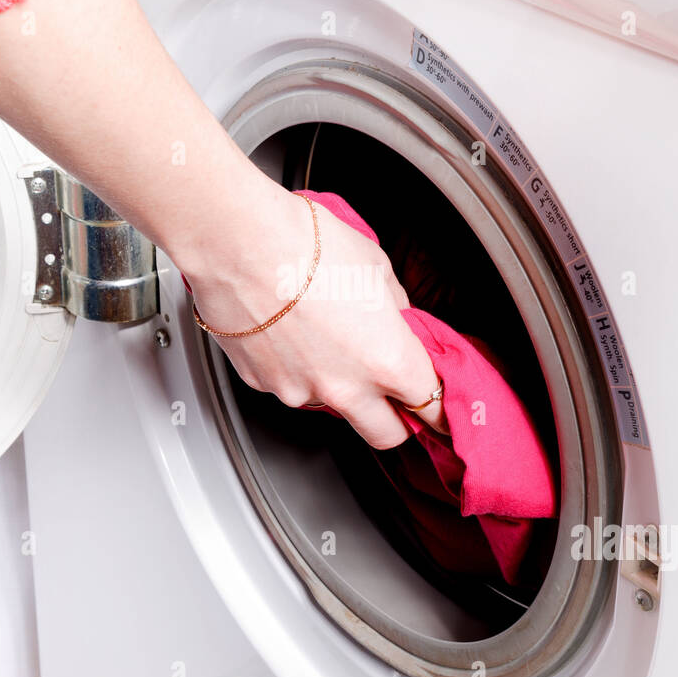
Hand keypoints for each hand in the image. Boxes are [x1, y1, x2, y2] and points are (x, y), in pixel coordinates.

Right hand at [187, 185, 448, 448]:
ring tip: (322, 334)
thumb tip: (398, 320)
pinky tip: (288, 330)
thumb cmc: (306, 245)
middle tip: (393, 394)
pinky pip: (290, 385)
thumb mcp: (376, 267)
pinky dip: (294, 368)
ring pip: (333, 407)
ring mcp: (300, 391)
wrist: (238, 241)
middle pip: (387, 435)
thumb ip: (395, 307)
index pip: (432, 406)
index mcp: (388, 361)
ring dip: (337, 386)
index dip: (439, 404)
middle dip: (395, 419)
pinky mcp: (262, 384)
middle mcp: (346, 389)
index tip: (439, 402)